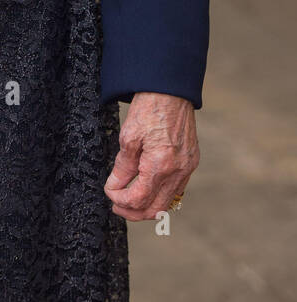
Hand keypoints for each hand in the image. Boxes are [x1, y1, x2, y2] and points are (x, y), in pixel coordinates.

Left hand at [104, 91, 198, 220]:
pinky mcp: (191, 162)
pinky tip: (147, 187)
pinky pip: (176, 189)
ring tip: (129, 198)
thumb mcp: (128, 136)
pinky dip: (160, 194)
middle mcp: (178, 171)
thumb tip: (115, 187)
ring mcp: (187, 168)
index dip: (120, 200)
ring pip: (167, 203)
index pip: (138, 199)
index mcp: (160, 165)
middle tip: (116, 205)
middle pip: (154, 209)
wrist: (171, 89)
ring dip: (147, 206)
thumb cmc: (149, 108)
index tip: (109, 191)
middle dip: (133, 212)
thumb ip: (123, 166)